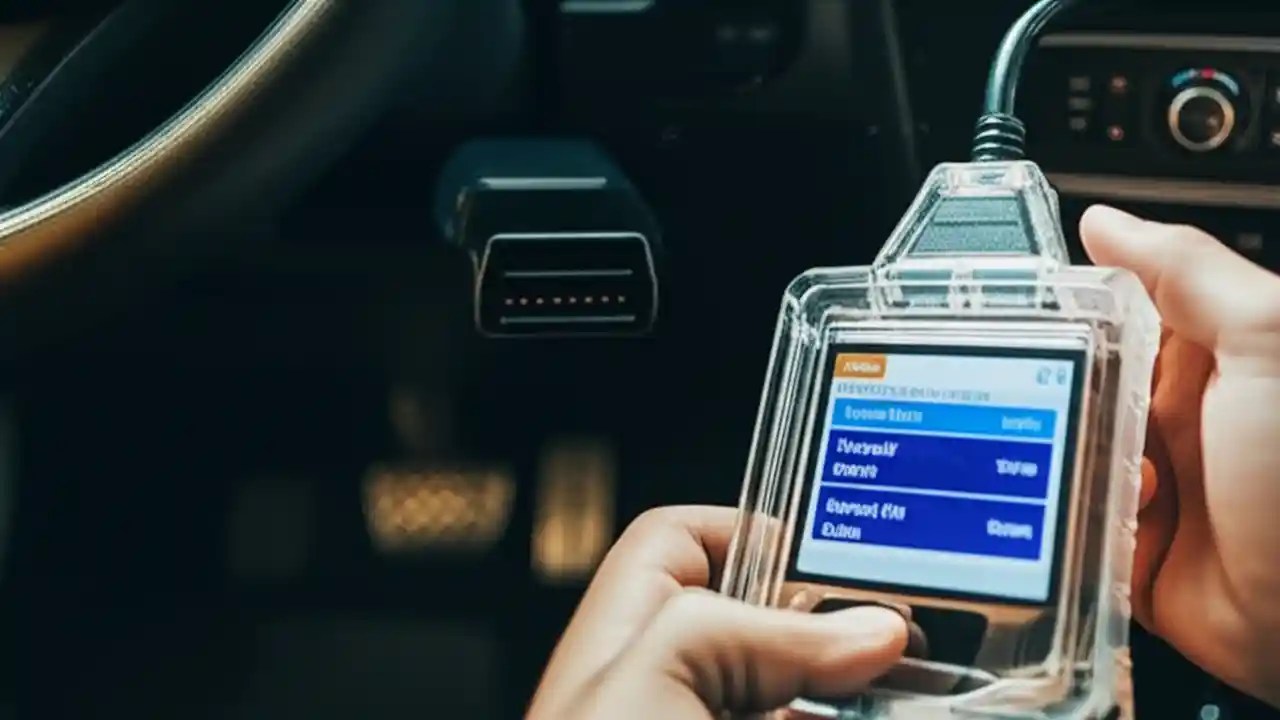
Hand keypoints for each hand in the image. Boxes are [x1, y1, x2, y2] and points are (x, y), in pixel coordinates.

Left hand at [526, 506, 908, 718]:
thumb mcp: (659, 667)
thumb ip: (759, 628)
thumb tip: (868, 625)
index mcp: (631, 629)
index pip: (686, 539)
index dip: (760, 531)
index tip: (838, 553)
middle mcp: (672, 682)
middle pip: (770, 623)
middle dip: (842, 625)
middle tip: (911, 636)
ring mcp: (712, 718)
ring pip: (806, 691)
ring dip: (870, 685)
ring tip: (927, 680)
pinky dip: (861, 713)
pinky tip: (902, 707)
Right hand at [1081, 206, 1279, 707]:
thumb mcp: (1268, 341)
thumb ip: (1187, 273)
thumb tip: (1108, 224)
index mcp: (1212, 358)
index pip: (1117, 310)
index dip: (1072, 308)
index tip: (1035, 312)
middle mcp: (1182, 419)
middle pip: (1077, 386)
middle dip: (1056, 396)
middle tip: (1072, 405)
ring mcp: (1160, 485)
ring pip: (1066, 456)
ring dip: (1069, 464)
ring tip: (1113, 473)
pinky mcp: (1137, 548)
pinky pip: (1075, 524)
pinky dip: (1076, 523)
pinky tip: (1113, 518)